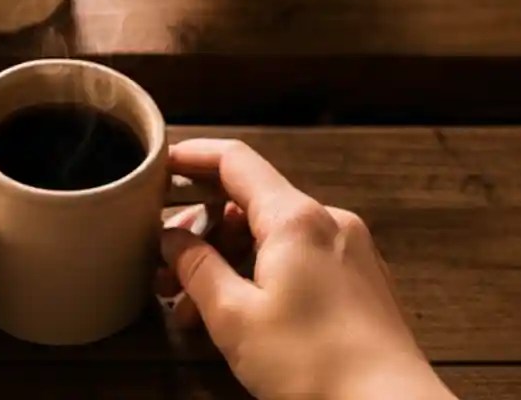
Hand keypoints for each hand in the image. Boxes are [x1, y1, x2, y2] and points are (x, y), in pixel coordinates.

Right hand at [159, 139, 456, 399]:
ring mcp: (350, 249)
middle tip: (164, 271)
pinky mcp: (360, 279)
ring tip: (194, 308)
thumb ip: (196, 268)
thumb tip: (171, 238)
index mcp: (295, 218)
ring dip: (228, 261)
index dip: (191, 156)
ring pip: (272, 236)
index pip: (234, 161)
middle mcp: (328, 221)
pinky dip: (261, 274)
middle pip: (250, 203)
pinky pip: (300, 258)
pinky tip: (239, 313)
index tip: (159, 165)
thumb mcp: (234, 317)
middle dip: (201, 232)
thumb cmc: (313, 365)